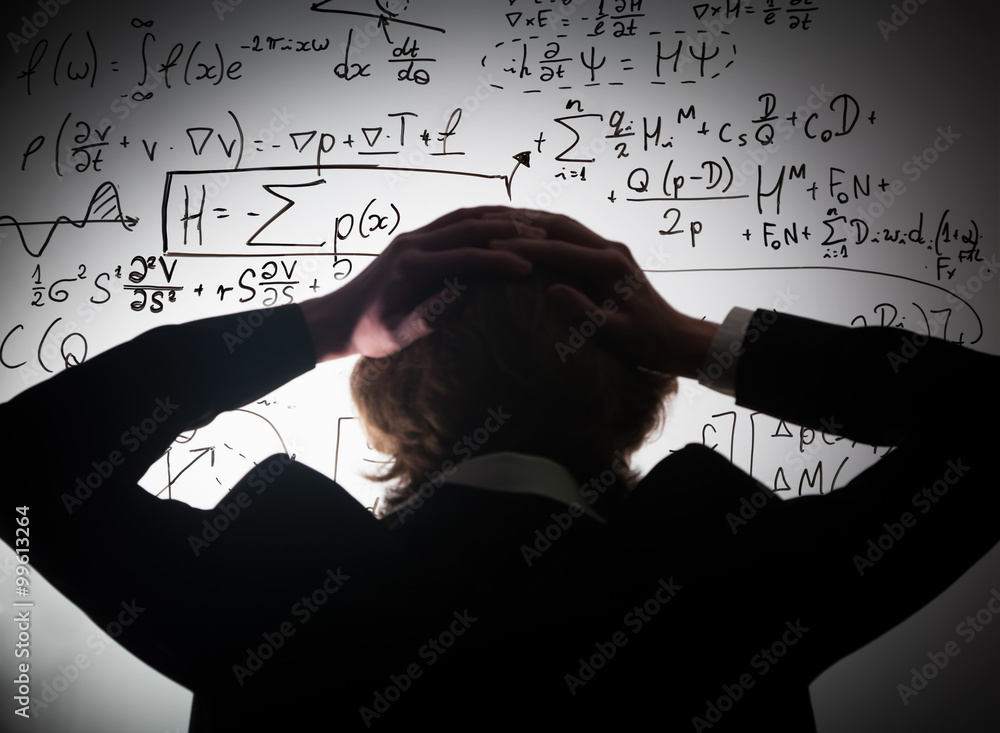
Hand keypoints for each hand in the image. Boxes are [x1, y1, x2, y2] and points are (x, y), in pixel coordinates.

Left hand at [299, 207, 542, 360]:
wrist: (337, 318)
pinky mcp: (414, 239)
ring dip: (499, 218)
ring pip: (463, 217)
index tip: (528, 269)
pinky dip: (481, 218)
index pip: (465, 257)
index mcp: (411, 268)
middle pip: (469, 227)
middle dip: (509, 231)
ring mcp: (413, 238)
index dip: (499, 261)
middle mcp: (413, 245)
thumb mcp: (396, 335)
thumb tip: (461, 299)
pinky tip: (503, 224)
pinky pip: (453, 221)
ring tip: (534, 224)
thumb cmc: (367, 333)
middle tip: (545, 237)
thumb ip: (426, 318)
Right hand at [482, 210, 718, 377]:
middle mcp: (610, 250)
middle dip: (520, 225)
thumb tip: (553, 291)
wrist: (675, 338)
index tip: (492, 248)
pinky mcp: (608, 254)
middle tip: (486, 226)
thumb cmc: (646, 343)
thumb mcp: (616, 334)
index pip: (558, 249)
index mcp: (609, 266)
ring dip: (531, 222)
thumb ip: (585, 312)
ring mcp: (610, 249)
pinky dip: (545, 231)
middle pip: (559, 225)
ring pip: (565, 224)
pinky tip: (524, 235)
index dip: (523, 248)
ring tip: (498, 223)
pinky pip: (571, 234)